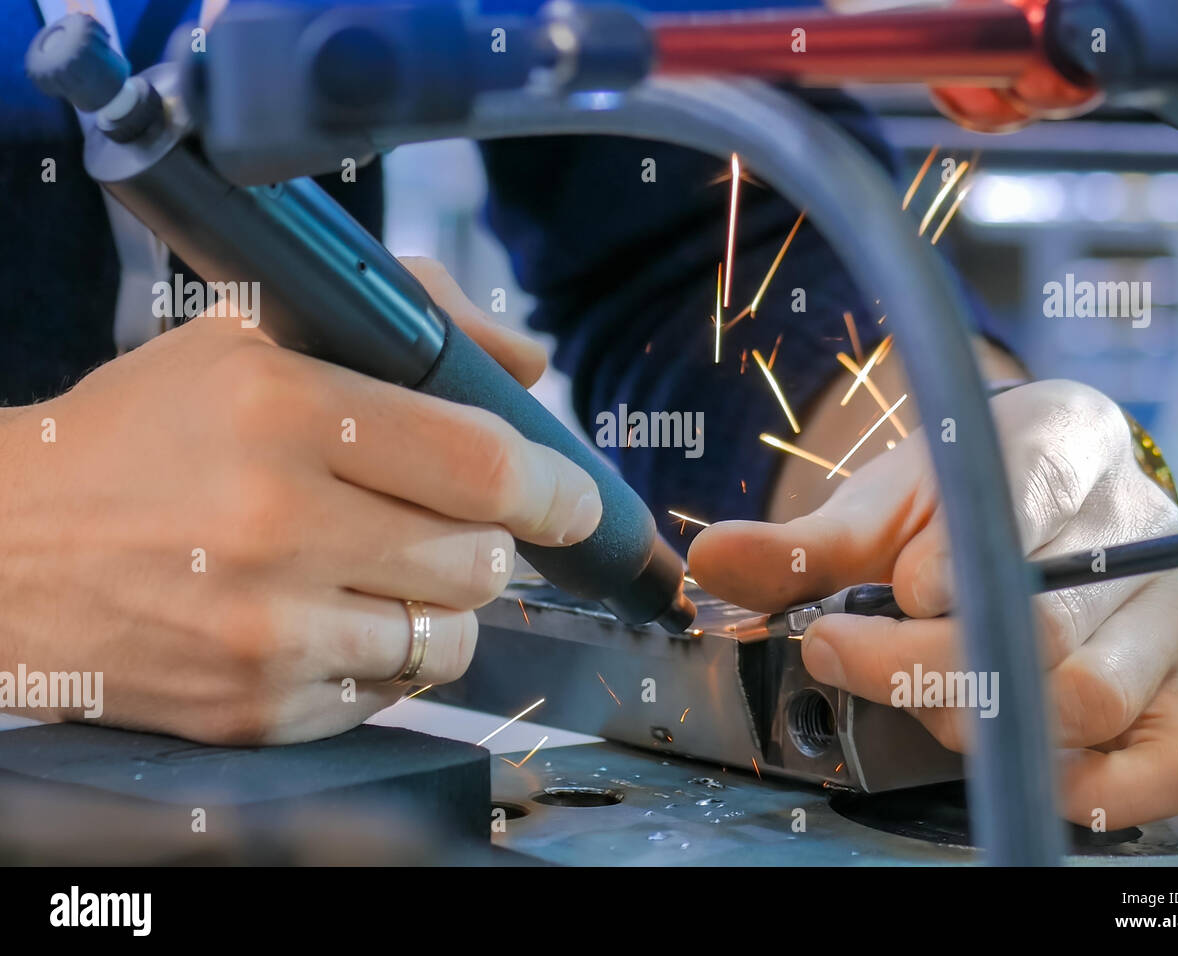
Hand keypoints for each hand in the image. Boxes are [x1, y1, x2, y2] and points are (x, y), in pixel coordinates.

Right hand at [0, 257, 599, 743]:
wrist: (6, 554)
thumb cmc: (140, 436)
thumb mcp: (252, 338)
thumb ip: (410, 319)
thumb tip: (527, 360)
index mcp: (281, 407)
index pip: (483, 465)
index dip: (553, 487)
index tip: (571, 496)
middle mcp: (276, 523)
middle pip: (480, 559)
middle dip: (488, 542)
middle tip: (448, 522)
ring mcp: (265, 628)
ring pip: (450, 635)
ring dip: (442, 603)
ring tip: (383, 568)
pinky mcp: (255, 707)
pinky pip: (391, 690)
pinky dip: (387, 655)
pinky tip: (331, 616)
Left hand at [689, 379, 1177, 828]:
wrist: (1024, 513)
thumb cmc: (948, 509)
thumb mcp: (877, 505)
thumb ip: (802, 542)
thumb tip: (710, 560)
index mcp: (1064, 441)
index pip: (1031, 489)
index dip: (952, 555)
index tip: (892, 589)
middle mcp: (1134, 528)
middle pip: (1044, 621)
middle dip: (923, 660)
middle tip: (844, 653)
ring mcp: (1163, 619)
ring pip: (1087, 696)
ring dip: (976, 716)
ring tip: (917, 696)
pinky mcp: (1173, 698)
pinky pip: (1166, 767)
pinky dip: (1084, 788)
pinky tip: (1004, 760)